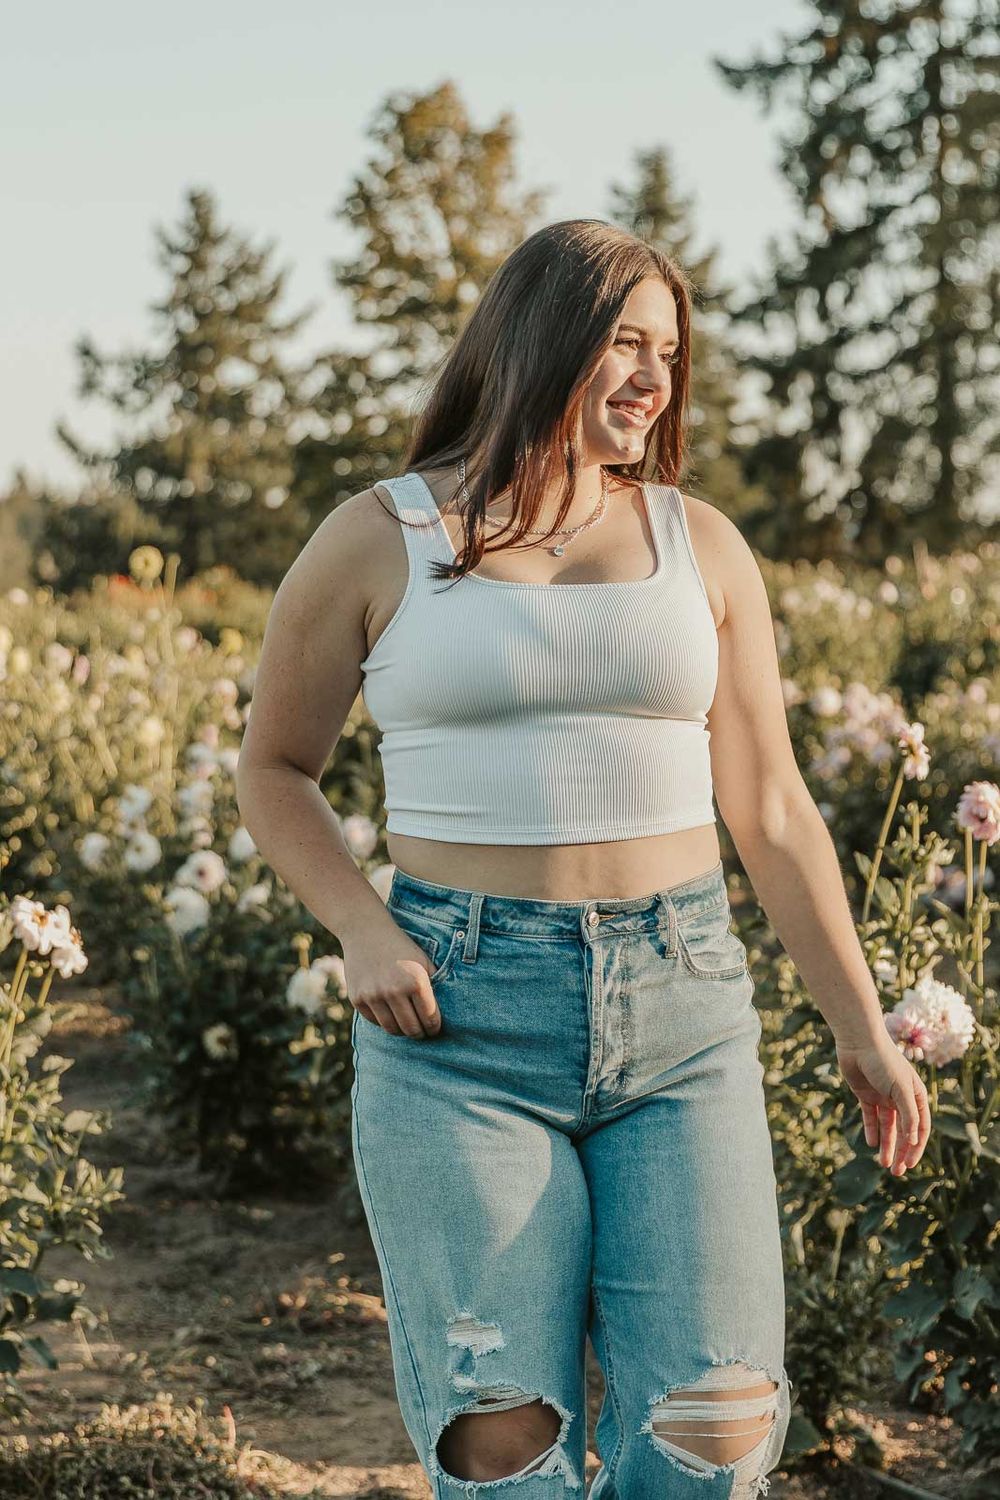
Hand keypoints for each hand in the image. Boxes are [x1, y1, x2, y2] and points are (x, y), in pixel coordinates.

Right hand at [342, 923, 443, 1038]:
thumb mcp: (423, 961)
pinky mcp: (358, 999)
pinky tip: (390, 1015)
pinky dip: (384, 1022)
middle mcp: (394, 990)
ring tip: (406, 1026)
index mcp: (415, 981)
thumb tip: (442, 1012)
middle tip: (422, 1033)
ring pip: (392, 1029)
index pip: (430, 1018)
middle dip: (419, 1033)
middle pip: (411, 1029)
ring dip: (402, 1031)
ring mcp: (373, 996)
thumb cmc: (400, 947)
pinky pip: (375, 1022)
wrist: (366, 931)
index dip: (434, 1028)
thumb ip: (434, 985)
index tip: (434, 1030)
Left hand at [834, 1034, 931, 1175]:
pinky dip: (872, 1130)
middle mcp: (901, 1098)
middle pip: (903, 1131)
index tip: (909, 1165)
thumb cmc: (884, 1062)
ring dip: (886, 1145)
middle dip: (900, 1151)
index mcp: (915, 1096)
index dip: (915, 1147)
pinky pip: (870, 1117)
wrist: (859, 1042)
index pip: (920, 1128)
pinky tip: (871, 1144)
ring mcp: (883, 1097)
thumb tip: (913, 1141)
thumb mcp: (900, 1089)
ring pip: (887, 1127)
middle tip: (895, 1172)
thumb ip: (908, 1115)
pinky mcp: (865, 1095)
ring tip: (883, 1164)